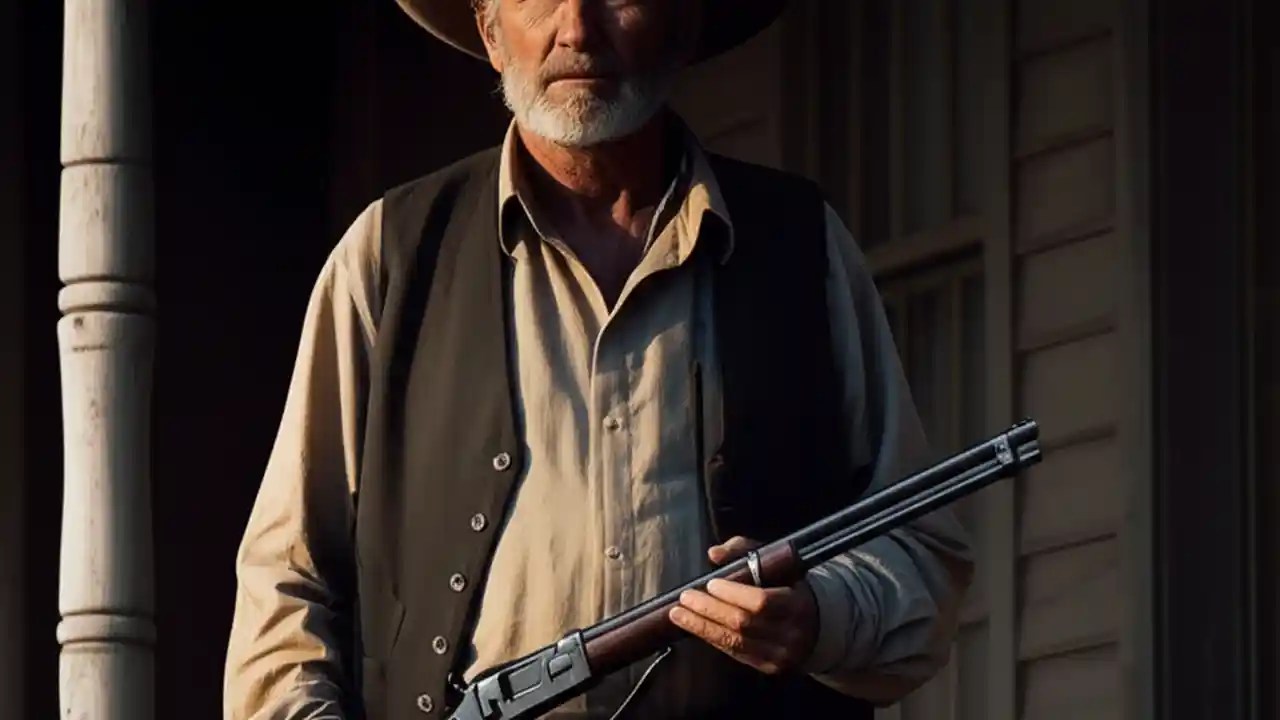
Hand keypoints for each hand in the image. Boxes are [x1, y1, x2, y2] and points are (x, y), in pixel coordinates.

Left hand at [668, 536, 818, 675]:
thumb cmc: (791, 587)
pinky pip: (734, 654)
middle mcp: (792, 634)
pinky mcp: (768, 667)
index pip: (761, 601)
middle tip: (685, 597)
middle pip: (743, 623)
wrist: (820, 625)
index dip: (733, 593)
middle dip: (709, 609)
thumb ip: (746, 551)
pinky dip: (712, 638)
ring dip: (702, 627)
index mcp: (798, 604)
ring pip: (735, 642)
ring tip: (679, 614)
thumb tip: (714, 554)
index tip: (710, 583)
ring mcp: (780, 655)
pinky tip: (695, 627)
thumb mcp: (777, 564)